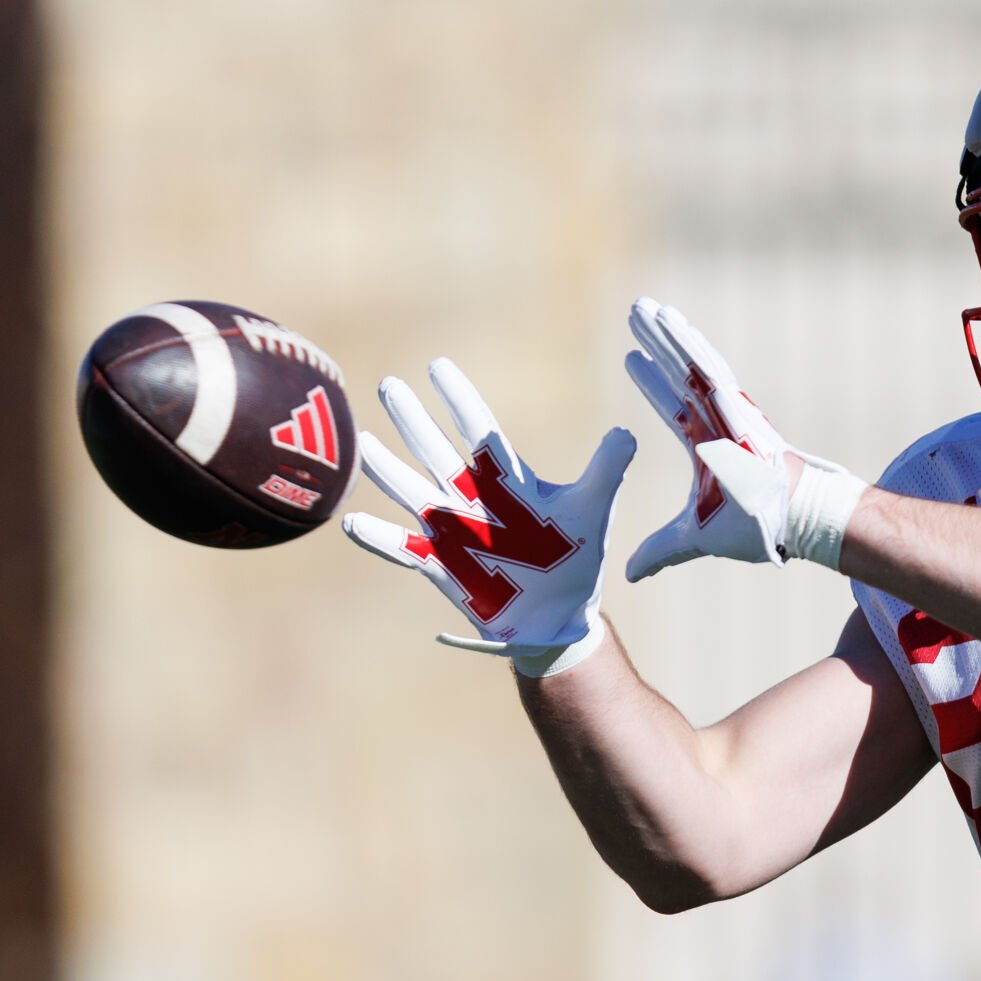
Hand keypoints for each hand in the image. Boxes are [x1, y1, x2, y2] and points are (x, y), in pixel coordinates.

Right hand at [342, 358, 634, 676]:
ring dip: (387, 470)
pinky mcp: (443, 566)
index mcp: (509, 480)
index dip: (459, 401)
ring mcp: (454, 531)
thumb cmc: (578, 557)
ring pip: (413, 492)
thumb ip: (605, 472)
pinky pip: (405, 548)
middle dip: (413, 421)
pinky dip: (381, 537)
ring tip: (361, 443)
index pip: (480, 431)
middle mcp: (474, 499)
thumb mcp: (593, 510)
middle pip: (437, 452)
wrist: (561, 614)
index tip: (437, 365)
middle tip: (388, 385)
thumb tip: (627, 433)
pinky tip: (353, 523)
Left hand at [624, 298, 865, 578]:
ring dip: (667, 334)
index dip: (651, 381)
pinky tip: (673, 321)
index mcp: (708, 443)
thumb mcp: (695, 538)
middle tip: (635, 311)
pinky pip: (711, 368)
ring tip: (644, 306)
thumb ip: (662, 550)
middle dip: (657, 342)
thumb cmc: (758, 526)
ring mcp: (730, 410)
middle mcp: (718, 419)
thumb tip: (631, 574)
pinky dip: (691, 345)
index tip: (630, 357)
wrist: (799, 521)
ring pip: (691, 362)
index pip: (671, 405)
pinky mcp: (740, 407)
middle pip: (678, 372)